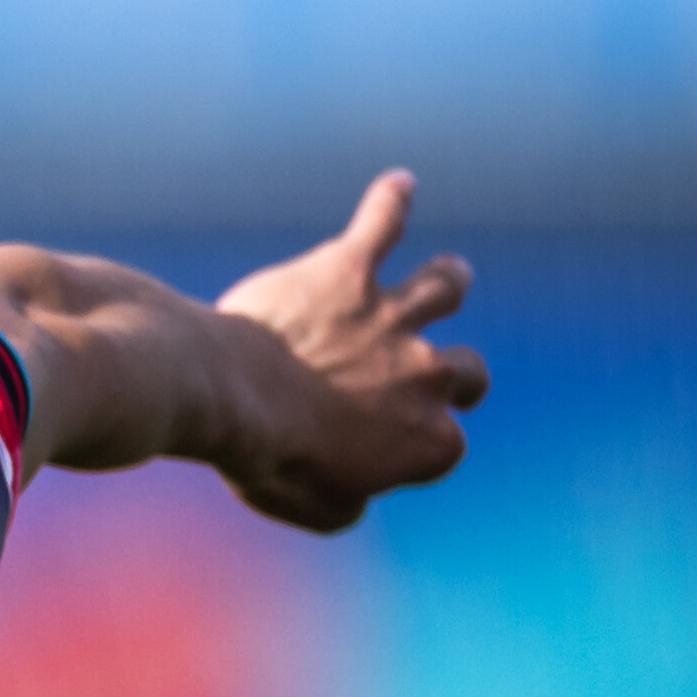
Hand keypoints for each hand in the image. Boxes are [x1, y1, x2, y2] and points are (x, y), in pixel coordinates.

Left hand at [200, 172, 489, 532]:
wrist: (228, 400)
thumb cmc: (266, 461)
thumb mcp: (316, 509)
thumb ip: (349, 504)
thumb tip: (358, 498)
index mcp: (427, 440)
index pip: (444, 443)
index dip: (414, 446)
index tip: (382, 451)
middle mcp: (426, 374)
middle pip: (467, 371)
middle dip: (458, 375)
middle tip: (437, 372)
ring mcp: (393, 317)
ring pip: (444, 287)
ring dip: (447, 283)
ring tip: (448, 276)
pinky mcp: (350, 270)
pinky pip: (382, 223)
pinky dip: (390, 202)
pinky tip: (397, 187)